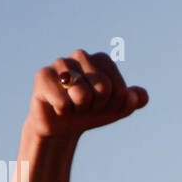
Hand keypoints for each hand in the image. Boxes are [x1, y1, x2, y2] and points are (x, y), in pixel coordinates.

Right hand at [26, 49, 147, 139]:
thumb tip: (138, 97)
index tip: (102, 104)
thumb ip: (134, 101)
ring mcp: (61, 63)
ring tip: (72, 104)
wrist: (62, 126)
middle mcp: (81, 55)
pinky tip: (57, 106)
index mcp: (102, 60)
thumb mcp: (118, 108)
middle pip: (104, 88)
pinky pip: (63, 102)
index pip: (120, 89)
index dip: (113, 104)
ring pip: (83, 95)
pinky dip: (63, 111)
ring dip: (79, 109)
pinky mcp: (43, 75)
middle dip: (97, 106)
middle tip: (85, 105)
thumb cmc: (91, 112)